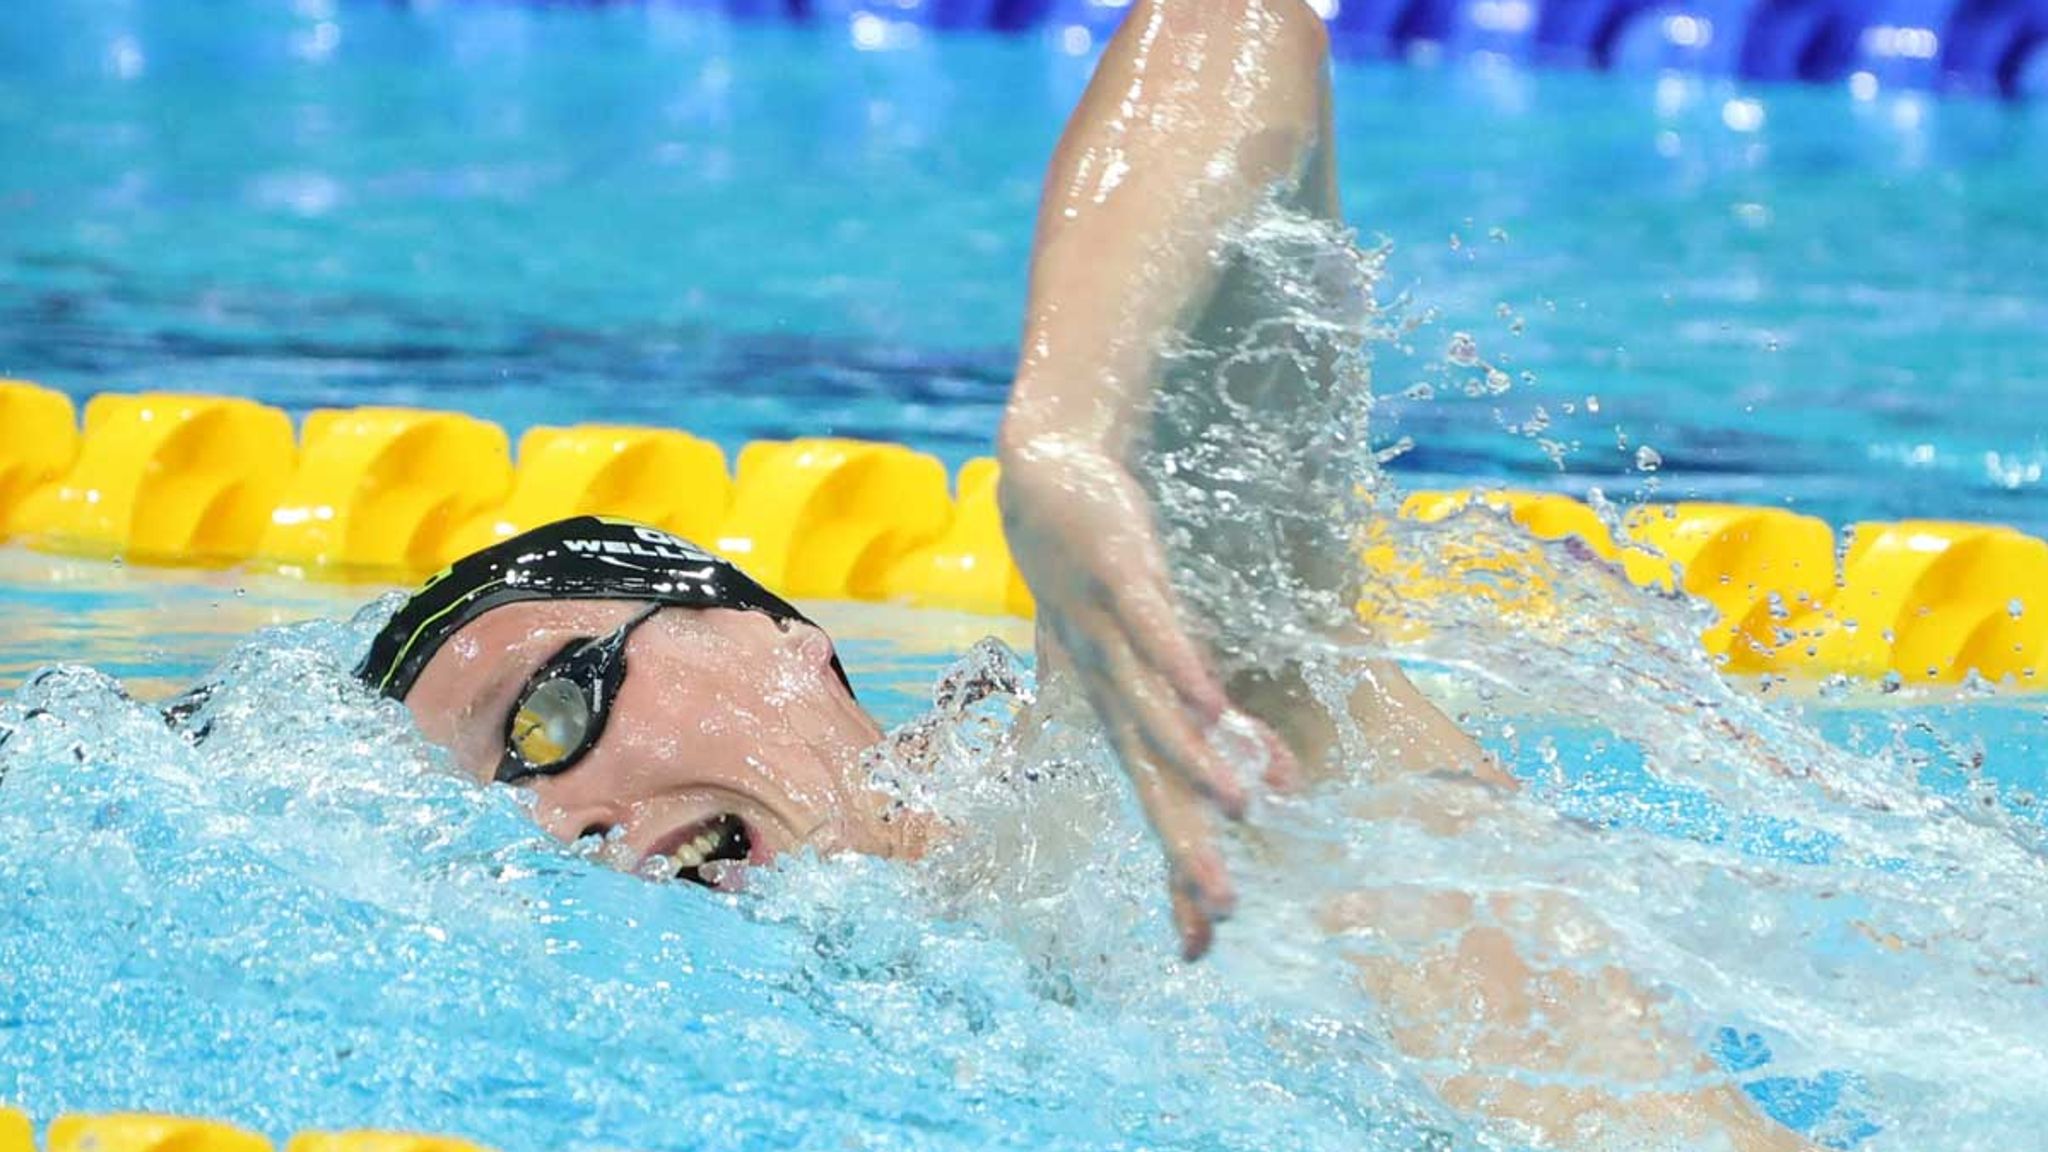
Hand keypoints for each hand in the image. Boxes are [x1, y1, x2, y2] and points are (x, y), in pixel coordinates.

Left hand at [998, 428, 1298, 958]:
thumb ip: (1201, 724)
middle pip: (1149, 780)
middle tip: (1225, 909)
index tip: (1204, 948)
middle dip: (1186, 846)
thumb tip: (1265, 784)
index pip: (1150, 809)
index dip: (1174, 878)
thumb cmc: (1093, 580)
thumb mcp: (1147, 661)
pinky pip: (1156, 627)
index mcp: (1114, 714)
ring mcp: (1110, 633)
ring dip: (1196, 759)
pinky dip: (1182, 665)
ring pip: (1153, 710)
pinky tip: (1215, 702)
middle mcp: (1106, 689)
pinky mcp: (1123, 576)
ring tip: (1244, 807)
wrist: (1043, 480)